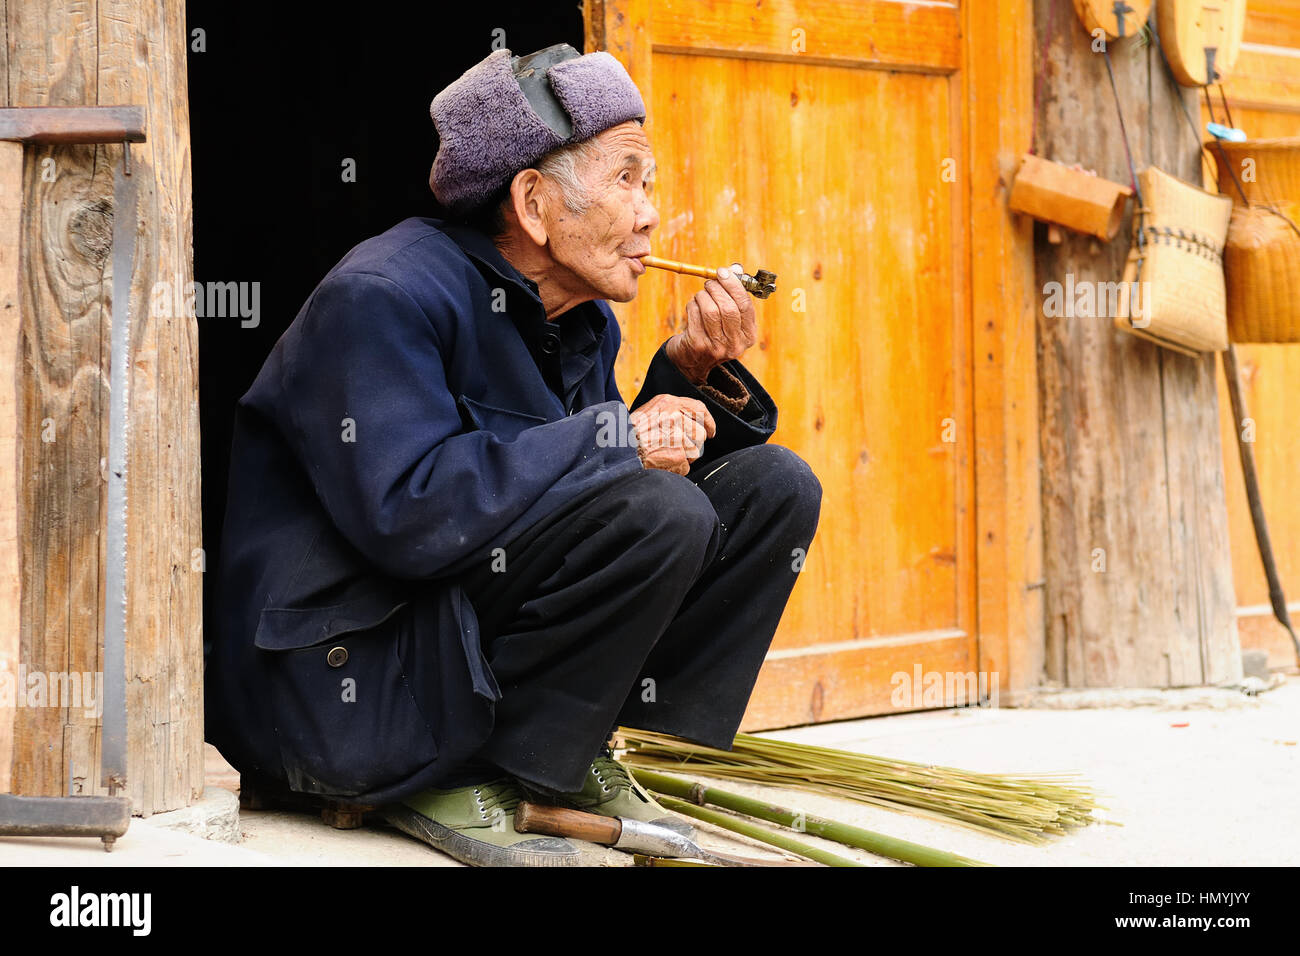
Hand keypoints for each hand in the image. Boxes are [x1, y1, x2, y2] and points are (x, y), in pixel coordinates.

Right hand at [628, 394, 715, 475]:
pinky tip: (661, 464)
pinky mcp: (677, 455)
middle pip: (700, 433)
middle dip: (693, 444)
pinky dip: (675, 469)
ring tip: (664, 456)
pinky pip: (685, 466)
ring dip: (684, 457)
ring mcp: (677, 436)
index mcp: (668, 403)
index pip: (699, 409)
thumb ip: (669, 412)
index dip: (708, 422)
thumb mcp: (648, 412)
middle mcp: (675, 417)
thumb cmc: (629, 434)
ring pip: (695, 451)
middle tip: (677, 449)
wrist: (618, 450)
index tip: (711, 431)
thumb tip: (688, 421)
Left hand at [666, 264, 757, 384]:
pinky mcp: (697, 345)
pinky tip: (693, 306)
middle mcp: (735, 344)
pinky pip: (695, 315)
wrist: (692, 360)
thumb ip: (734, 293)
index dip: (734, 285)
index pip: (745, 306)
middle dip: (716, 289)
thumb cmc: (713, 331)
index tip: (723, 272)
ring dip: (703, 296)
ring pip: (710, 310)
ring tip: (701, 295)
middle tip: (709, 283)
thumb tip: (735, 268)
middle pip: (728, 308)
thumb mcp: (728, 317)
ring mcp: (716, 347)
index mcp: (748, 336)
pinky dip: (692, 305)